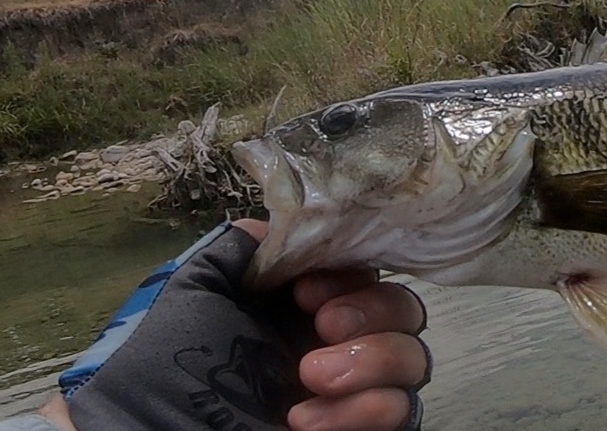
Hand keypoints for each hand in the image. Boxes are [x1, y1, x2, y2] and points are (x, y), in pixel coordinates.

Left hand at [38, 220, 430, 430]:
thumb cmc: (164, 365)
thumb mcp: (196, 288)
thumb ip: (246, 247)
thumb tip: (286, 225)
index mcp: (300, 306)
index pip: (366, 272)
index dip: (351, 272)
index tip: (308, 288)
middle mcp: (336, 344)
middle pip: (404, 310)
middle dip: (373, 312)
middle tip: (322, 327)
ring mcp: (353, 392)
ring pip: (413, 359)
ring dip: (371, 362)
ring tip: (309, 379)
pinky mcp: (360, 429)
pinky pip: (400, 412)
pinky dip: (362, 410)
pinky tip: (304, 421)